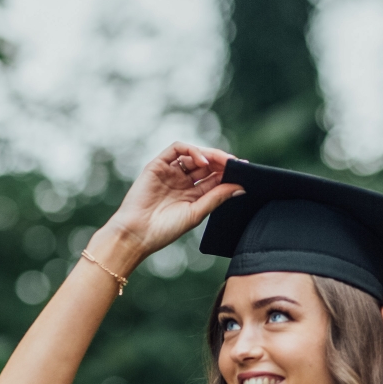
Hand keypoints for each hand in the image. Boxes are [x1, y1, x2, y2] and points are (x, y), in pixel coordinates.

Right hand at [104, 142, 240, 267]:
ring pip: (194, 155)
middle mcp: (182, 181)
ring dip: (210, 155)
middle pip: (206, 164)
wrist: (136, 234)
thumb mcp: (196, 213)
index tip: (246, 171)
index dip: (229, 173)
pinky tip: (203, 160)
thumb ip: (217, 197)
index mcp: (192, 194)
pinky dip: (192, 150)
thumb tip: (241, 187)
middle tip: (237, 163)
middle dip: (222, 162)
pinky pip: (177, 149)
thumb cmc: (165, 229)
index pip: (214, 178)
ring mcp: (170, 172)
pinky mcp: (157, 165)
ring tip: (224, 161)